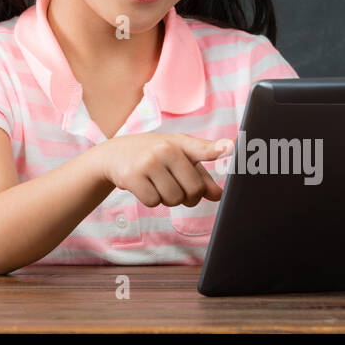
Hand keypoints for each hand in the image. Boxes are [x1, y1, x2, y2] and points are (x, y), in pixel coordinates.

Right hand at [95, 132, 231, 207]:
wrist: (114, 154)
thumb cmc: (153, 156)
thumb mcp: (177, 158)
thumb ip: (200, 175)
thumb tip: (218, 195)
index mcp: (180, 143)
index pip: (201, 148)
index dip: (216, 149)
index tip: (230, 147)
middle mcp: (165, 149)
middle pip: (193, 190)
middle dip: (188, 196)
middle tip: (176, 186)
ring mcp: (148, 162)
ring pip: (174, 199)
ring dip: (168, 199)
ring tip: (157, 183)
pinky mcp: (132, 176)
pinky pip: (154, 201)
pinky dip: (151, 199)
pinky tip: (144, 185)